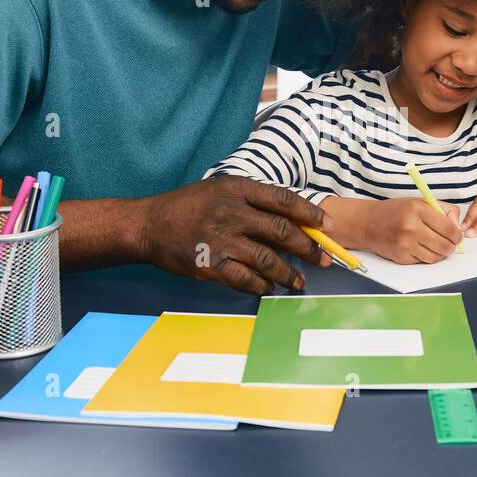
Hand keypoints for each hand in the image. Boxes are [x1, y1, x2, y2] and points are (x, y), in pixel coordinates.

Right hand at [135, 176, 331, 294]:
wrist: (149, 224)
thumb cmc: (188, 207)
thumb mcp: (220, 190)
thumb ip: (252, 202)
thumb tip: (291, 223)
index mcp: (237, 189)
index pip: (283, 200)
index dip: (310, 214)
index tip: (327, 226)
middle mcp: (231, 212)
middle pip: (282, 231)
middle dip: (308, 248)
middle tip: (323, 259)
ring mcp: (221, 239)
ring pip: (268, 259)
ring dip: (288, 273)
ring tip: (299, 281)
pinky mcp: (210, 264)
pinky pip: (245, 279)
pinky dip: (261, 285)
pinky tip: (269, 287)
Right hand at [364, 198, 463, 264]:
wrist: (369, 223)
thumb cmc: (398, 211)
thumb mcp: (421, 202)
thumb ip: (444, 210)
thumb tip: (458, 228)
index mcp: (417, 209)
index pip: (448, 228)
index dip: (457, 235)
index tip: (458, 235)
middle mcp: (411, 227)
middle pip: (444, 245)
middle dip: (451, 246)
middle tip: (450, 243)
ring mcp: (405, 244)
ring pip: (436, 257)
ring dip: (440, 254)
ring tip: (436, 246)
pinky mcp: (401, 257)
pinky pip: (424, 261)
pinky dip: (427, 257)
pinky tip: (422, 248)